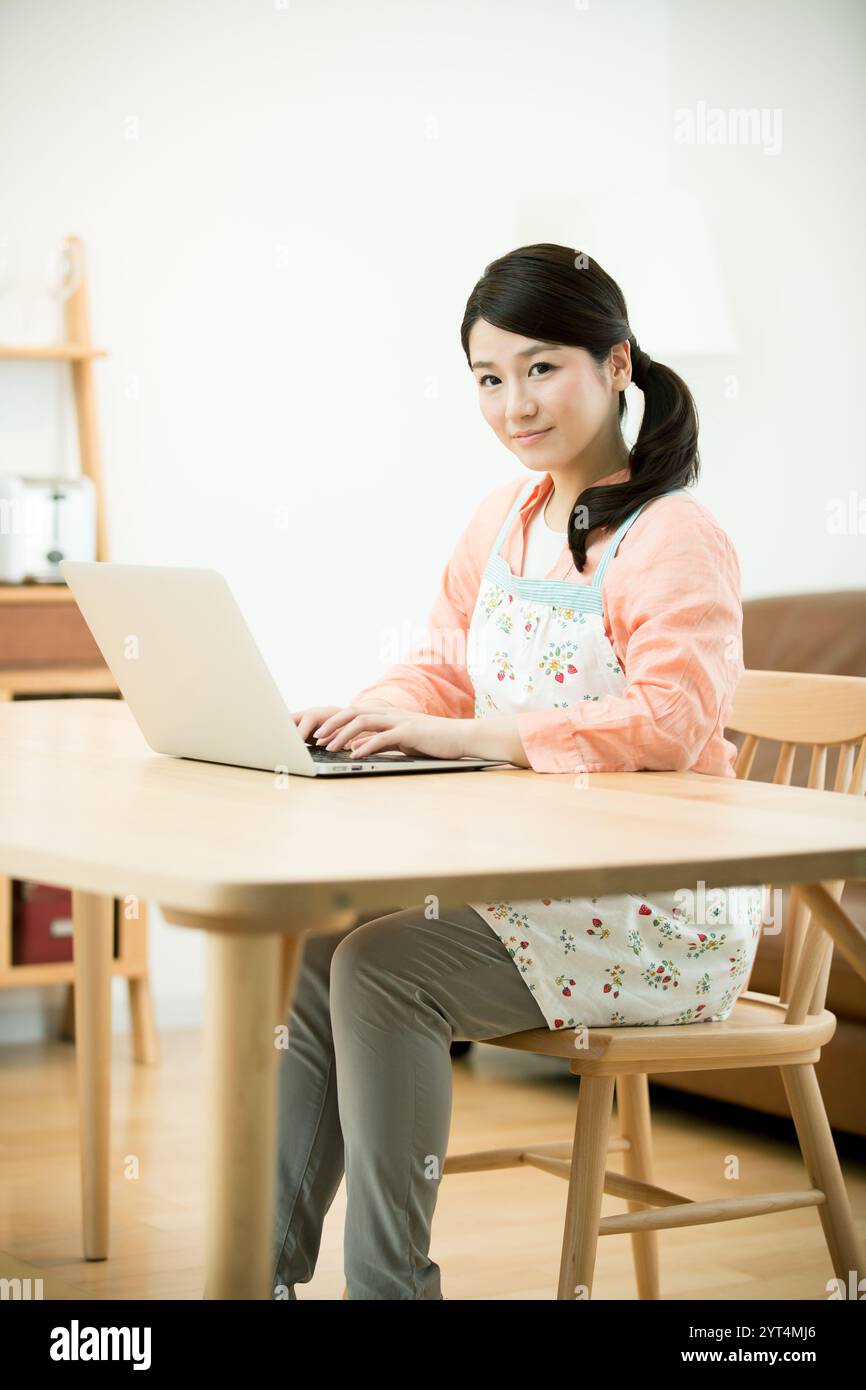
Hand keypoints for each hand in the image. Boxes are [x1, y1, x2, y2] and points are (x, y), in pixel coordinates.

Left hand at [307, 708, 468, 760]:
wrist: (461, 737)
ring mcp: (400, 721)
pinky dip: (366, 745)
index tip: (319, 736)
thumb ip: (380, 742)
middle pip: (353, 713)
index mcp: (387, 716)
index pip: (354, 714)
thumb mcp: (401, 742)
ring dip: (343, 734)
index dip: (335, 723)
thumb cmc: (433, 741)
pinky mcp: (410, 732)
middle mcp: (391, 714)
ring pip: (364, 721)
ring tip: (329, 746)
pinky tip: (355, 754)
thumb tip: (357, 747)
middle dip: (332, 724)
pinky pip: (383, 737)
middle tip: (316, 738)